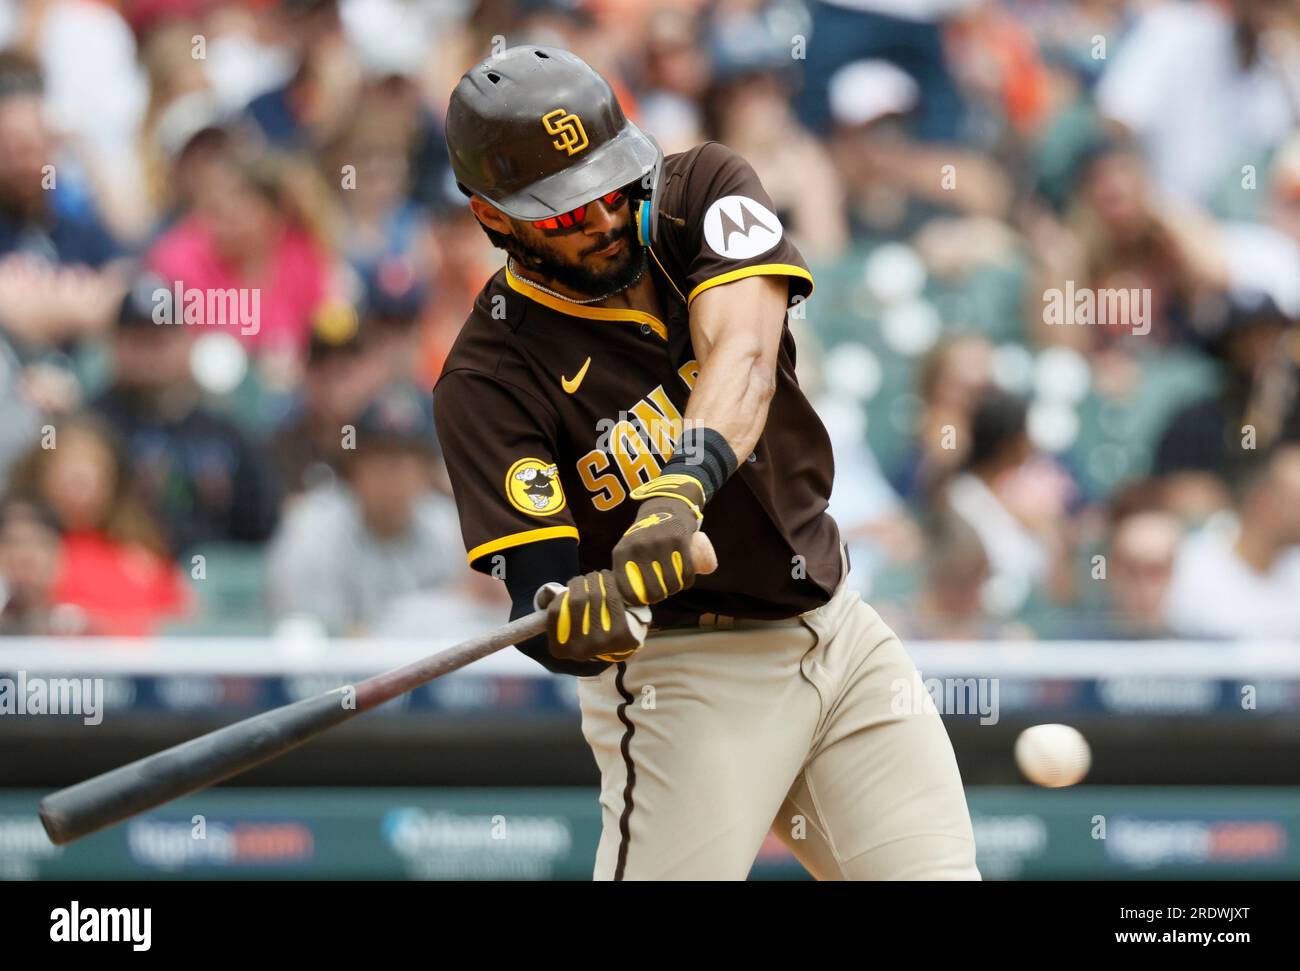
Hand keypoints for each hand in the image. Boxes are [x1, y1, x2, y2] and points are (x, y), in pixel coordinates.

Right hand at [535, 569, 649, 663]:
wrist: (620, 648)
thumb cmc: (588, 632)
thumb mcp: (568, 627)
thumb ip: (558, 611)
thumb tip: (550, 590)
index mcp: (560, 650)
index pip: (555, 612)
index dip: (561, 594)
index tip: (568, 588)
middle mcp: (579, 650)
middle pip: (576, 602)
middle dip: (578, 582)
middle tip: (583, 578)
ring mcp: (601, 644)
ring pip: (595, 597)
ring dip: (594, 579)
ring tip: (595, 576)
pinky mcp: (620, 635)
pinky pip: (612, 598)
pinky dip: (609, 583)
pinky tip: (607, 577)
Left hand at [611, 477, 703, 604]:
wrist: (664, 506)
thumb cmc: (644, 535)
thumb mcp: (626, 548)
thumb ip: (623, 569)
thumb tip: (624, 600)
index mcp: (621, 553)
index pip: (628, 591)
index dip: (638, 601)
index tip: (645, 600)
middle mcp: (638, 548)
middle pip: (653, 591)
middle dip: (659, 597)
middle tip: (662, 592)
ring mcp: (659, 543)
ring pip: (671, 583)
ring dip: (675, 589)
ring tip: (674, 586)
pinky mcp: (679, 540)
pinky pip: (686, 571)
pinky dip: (688, 581)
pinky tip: (686, 582)